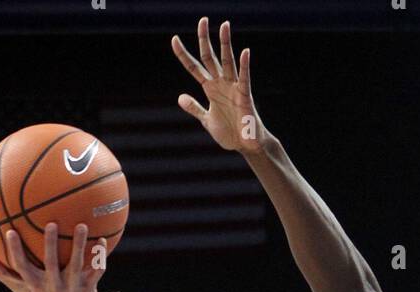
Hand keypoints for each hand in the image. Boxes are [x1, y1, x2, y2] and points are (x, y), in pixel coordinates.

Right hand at [0, 222, 105, 291]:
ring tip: (81, 225)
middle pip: (51, 263)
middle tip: (51, 223)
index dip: (15, 251)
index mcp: (36, 286)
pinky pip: (96, 271)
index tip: (10, 232)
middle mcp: (54, 287)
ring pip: (76, 264)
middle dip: (50, 244)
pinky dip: (100, 256)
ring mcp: (72, 288)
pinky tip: (102, 239)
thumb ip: (7, 276)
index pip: (22, 268)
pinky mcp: (88, 289)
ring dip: (79, 245)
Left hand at [172, 18, 266, 153]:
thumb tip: (180, 97)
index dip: (183, 54)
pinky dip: (244, 66)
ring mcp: (233, 88)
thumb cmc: (229, 132)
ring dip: (226, 44)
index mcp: (210, 88)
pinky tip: (245, 52)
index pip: (194, 67)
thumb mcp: (207, 120)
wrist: (245, 144)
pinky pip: (244, 78)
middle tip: (203, 20)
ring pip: (227, 61)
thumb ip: (195, 108)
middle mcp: (221, 83)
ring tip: (224, 25)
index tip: (174, 39)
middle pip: (210, 57)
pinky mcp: (244, 95)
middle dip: (205, 39)